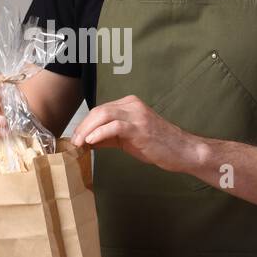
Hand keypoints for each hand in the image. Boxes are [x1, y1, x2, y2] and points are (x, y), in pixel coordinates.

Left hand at [71, 95, 205, 173]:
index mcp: (130, 104)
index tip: (75, 138)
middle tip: (74, 142)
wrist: (182, 151)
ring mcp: (137, 115)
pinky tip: (91, 142)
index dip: (85, 124)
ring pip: (104, 115)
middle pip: (99, 111)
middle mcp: (132, 105)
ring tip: (79, 143)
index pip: (100, 110)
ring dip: (87, 130)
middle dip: (82, 127)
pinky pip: (115, 126)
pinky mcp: (140, 127)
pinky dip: (100, 133)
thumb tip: (88, 141)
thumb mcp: (129, 139)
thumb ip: (109, 137)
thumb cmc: (158, 145)